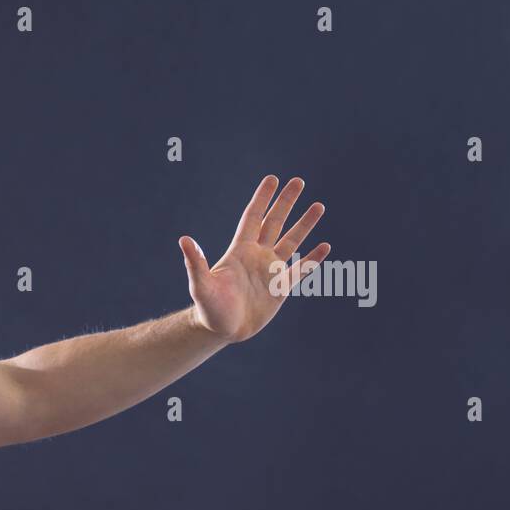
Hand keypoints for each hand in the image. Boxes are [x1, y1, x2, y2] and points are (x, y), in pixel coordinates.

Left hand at [179, 175, 328, 342]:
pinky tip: (324, 247)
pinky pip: (300, 269)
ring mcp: (270, 270)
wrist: (222, 330)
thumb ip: (196, 262)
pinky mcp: (280, 288)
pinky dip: (312, 258)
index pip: (254, 217)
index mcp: (240, 251)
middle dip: (286, 202)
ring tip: (319, 206)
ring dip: (305, 224)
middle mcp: (257, 256)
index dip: (263, 198)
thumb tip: (184, 240)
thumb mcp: (201, 284)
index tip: (273, 179)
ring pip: (292, 241)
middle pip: (275, 222)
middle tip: (299, 181)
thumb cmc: (208, 308)